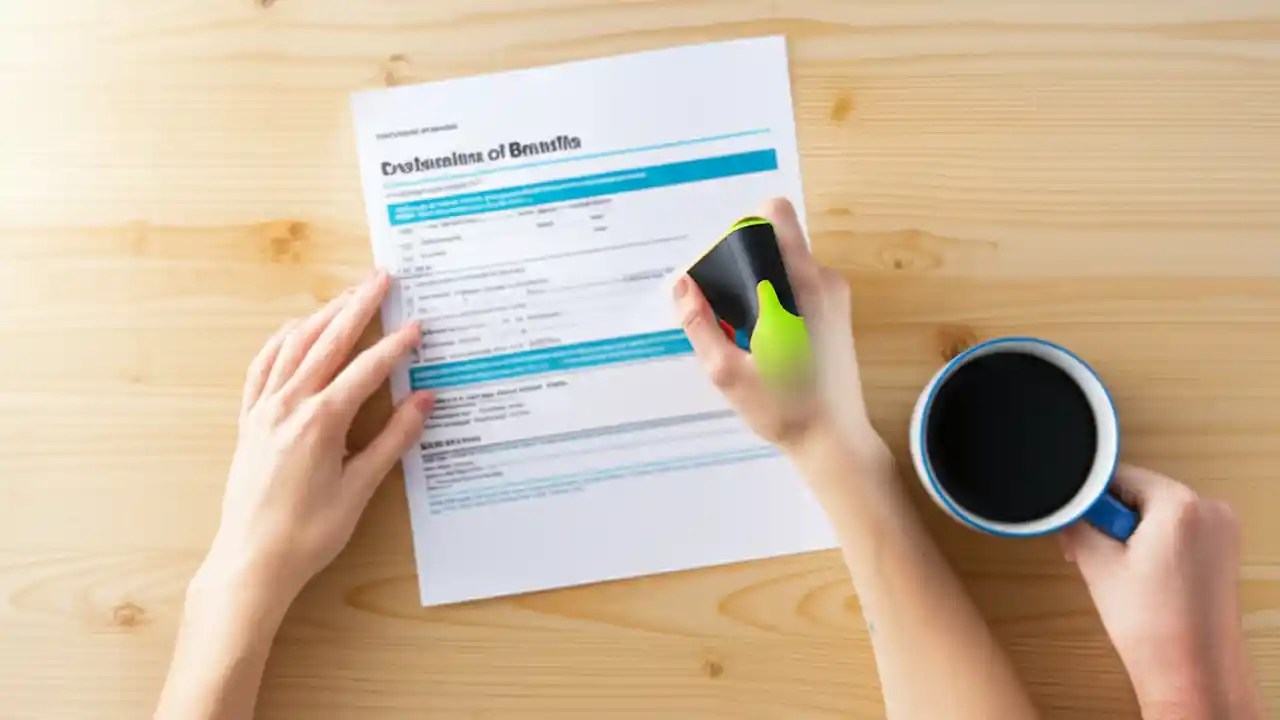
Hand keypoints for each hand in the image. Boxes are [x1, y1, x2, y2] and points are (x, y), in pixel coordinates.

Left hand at [196, 271, 434, 607]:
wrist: (251, 562)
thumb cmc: (308, 534)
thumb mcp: (360, 488)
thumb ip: (393, 439)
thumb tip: (425, 401)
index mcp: (319, 422)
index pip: (365, 370)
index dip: (395, 345)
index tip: (418, 325)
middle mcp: (287, 406)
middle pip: (328, 342)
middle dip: (357, 306)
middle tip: (381, 278)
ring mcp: (263, 411)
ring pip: (293, 346)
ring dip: (322, 316)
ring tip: (347, 294)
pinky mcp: (248, 422)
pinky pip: (263, 367)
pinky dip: (282, 342)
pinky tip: (295, 331)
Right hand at [671, 198, 890, 481]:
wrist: (835, 440)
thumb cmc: (785, 408)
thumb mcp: (727, 370)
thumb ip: (700, 323)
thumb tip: (681, 284)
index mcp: (802, 284)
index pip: (777, 215)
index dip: (743, 230)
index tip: (725, 266)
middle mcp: (824, 279)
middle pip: (773, 242)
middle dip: (742, 267)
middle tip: (726, 312)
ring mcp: (834, 294)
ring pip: (782, 266)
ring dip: (756, 289)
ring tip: (743, 334)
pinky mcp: (835, 310)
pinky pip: (795, 285)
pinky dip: (772, 301)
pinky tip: (762, 341)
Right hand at [1060, 465, 1263, 718]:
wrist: (1194, 673)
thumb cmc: (1154, 627)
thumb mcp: (1097, 565)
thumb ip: (1076, 524)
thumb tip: (1063, 507)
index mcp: (1180, 505)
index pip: (1119, 475)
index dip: (1089, 499)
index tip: (1075, 522)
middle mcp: (1210, 509)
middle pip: (1140, 492)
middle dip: (1111, 518)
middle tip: (1096, 553)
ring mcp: (1222, 529)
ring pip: (1157, 511)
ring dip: (1131, 531)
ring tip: (1123, 571)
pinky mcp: (1224, 549)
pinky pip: (1178, 528)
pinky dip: (1154, 542)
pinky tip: (1144, 574)